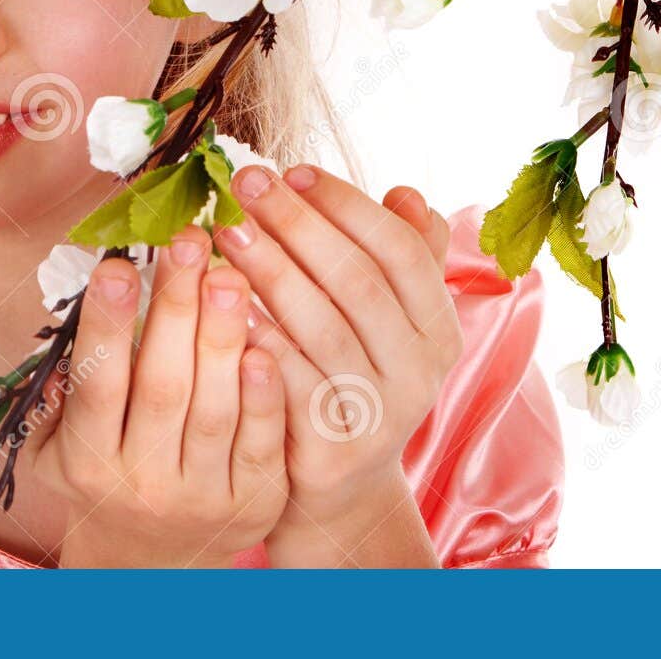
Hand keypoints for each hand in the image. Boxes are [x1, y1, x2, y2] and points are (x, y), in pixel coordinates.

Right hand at [29, 224, 287, 567]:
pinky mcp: (255, 504)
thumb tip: (77, 309)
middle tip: (189, 242)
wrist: (152, 564)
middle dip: (175, 309)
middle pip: (162, 388)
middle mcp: (142, 484)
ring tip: (231, 273)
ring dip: (223, 337)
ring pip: (214, 410)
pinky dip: (265, 394)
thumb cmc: (105, 473)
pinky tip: (266, 343)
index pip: (96, 386)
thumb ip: (62, 385)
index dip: (105, 324)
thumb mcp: (59, 444)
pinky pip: (262, 442)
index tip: (116, 262)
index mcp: (88, 461)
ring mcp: (203, 498)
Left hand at [213, 163, 461, 565]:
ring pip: (322, 326)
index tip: (292, 171)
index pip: (400, 249)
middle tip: (245, 185)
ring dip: (270, 271)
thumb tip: (406, 193)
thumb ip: (401, 258)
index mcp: (438, 329)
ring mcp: (378, 415)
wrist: (337, 489)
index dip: (346, 204)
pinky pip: (289, 379)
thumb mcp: (388, 321)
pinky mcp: (331, 449)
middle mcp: (419, 373)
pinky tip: (222, 301)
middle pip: (358, 282)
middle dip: (298, 224)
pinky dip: (257, 335)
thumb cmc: (352, 376)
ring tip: (225, 232)